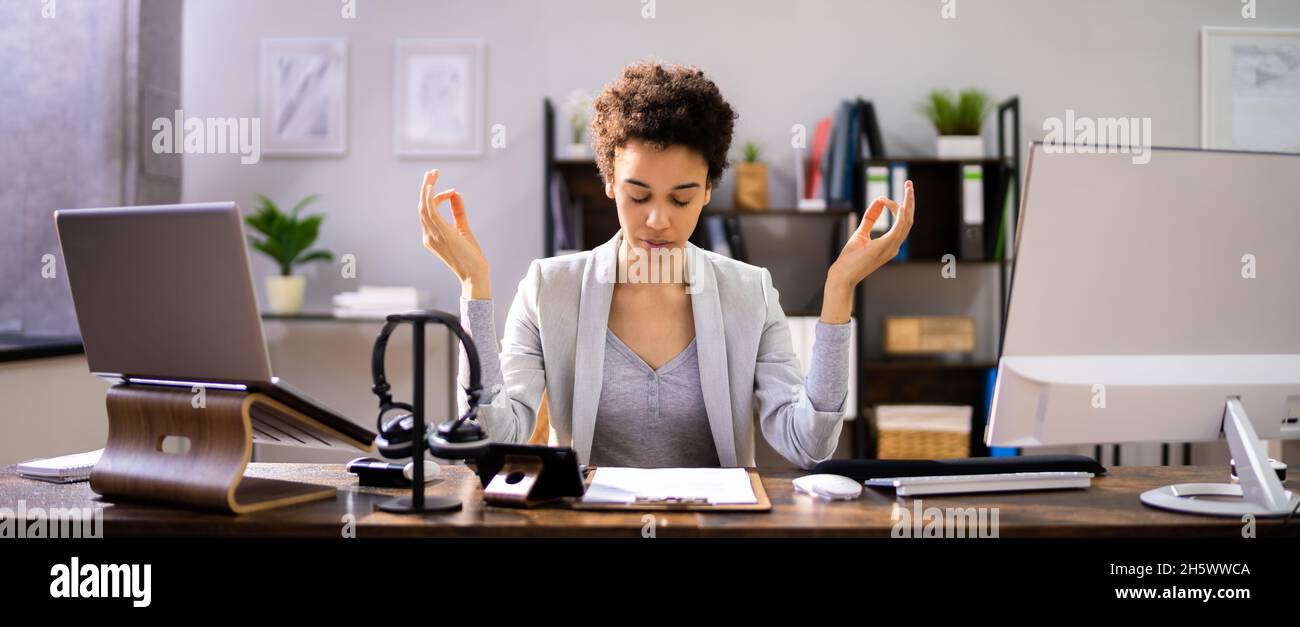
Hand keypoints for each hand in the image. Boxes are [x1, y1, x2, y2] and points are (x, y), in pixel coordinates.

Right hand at [417, 169, 490, 298]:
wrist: (475, 273)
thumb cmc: (470, 255)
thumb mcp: (463, 228)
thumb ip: (458, 211)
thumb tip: (455, 194)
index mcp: (431, 236)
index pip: (428, 211)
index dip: (437, 198)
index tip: (452, 191)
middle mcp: (428, 235)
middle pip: (422, 206)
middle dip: (426, 187)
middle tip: (432, 172)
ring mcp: (432, 235)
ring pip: (423, 206)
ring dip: (427, 188)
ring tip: (432, 173)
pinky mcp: (440, 233)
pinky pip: (430, 212)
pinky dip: (430, 198)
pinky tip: (432, 186)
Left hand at [818, 180, 914, 323]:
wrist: (842, 275)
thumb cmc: (851, 258)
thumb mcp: (861, 233)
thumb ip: (870, 218)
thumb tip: (877, 202)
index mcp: (890, 243)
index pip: (900, 221)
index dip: (894, 206)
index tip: (881, 199)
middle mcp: (894, 245)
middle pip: (908, 219)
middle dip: (910, 201)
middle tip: (909, 184)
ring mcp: (891, 247)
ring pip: (906, 222)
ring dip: (908, 203)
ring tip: (908, 187)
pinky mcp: (885, 247)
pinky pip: (898, 229)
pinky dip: (900, 216)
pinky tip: (900, 205)